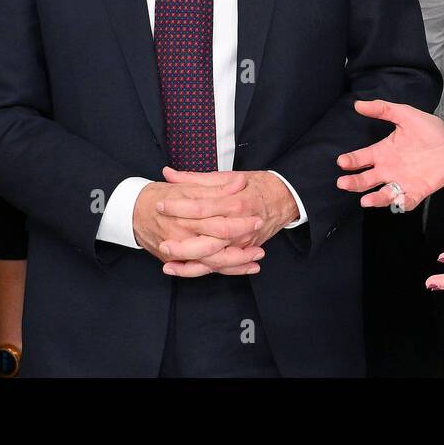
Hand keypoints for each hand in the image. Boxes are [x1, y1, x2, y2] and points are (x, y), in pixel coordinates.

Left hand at [157, 170, 299, 276]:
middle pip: (208, 238)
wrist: (284, 197)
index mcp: (234, 201)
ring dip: (190, 264)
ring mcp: (243, 241)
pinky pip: (223, 266)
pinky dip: (204, 270)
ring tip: (167, 265)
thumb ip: (195, 179)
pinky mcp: (244, 250)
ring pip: (215, 258)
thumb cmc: (254, 184)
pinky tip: (184, 270)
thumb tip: (168, 173)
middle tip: (161, 243)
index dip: (179, 207)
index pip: (202, 207)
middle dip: (183, 244)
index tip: (159, 205)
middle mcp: (239, 224)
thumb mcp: (226, 177)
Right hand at [336, 99, 443, 209]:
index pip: (361, 158)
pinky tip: (398, 201)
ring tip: (365, 200)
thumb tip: (358, 104)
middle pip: (366, 179)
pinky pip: (406, 201)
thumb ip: (383, 109)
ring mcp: (402, 182)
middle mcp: (388, 169)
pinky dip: (401, 203)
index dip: (351, 161)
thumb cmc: (429, 130)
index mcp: (383, 152)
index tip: (342, 161)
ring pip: (383, 194)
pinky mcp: (417, 191)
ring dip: (374, 198)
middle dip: (354, 182)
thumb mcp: (406, 115)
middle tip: (343, 183)